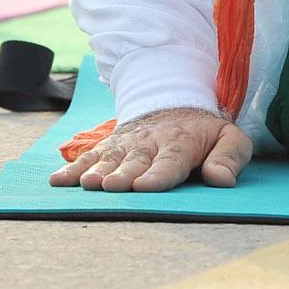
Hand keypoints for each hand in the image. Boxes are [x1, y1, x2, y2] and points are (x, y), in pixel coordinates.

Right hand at [49, 106, 251, 192]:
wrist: (173, 101)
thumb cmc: (204, 132)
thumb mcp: (229, 137)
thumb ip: (230, 157)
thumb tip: (222, 180)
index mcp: (180, 144)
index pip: (169, 162)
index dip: (157, 175)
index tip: (144, 187)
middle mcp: (149, 144)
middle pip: (134, 162)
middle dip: (122, 175)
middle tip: (111, 186)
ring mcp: (126, 145)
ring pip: (109, 159)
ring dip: (96, 171)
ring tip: (87, 183)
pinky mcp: (109, 147)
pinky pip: (88, 156)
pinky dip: (72, 168)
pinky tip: (58, 181)